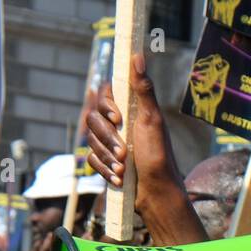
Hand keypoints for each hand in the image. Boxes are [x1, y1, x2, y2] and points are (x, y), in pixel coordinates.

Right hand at [84, 54, 182, 194]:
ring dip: (107, 158)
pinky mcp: (104, 162)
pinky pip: (91, 161)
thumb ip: (144, 90)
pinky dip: (104, 171)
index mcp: (129, 110)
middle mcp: (118, 124)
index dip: (106, 105)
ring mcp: (109, 144)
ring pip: (91, 142)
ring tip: (124, 170)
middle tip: (125, 153)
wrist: (156, 194)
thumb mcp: (153, 121)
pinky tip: (119, 179)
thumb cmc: (159, 156)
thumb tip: (137, 56)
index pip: (105, 95)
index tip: (118, 118)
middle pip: (93, 119)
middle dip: (107, 139)